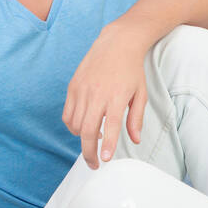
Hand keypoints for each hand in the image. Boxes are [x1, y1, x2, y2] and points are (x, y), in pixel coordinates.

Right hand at [63, 22, 151, 168]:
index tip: (104, 160)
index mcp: (117, 97)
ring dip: (81, 139)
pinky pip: (67, 114)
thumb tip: (135, 140)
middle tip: (94, 164)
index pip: (110, 126)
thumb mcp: (140, 94)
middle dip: (89, 152)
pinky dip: (73, 126)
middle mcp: (97, 94)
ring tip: (94, 140)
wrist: (116, 43)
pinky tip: (83, 126)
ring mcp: (82, 90)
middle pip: (87, 130)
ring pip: (74, 124)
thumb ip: (136, 119)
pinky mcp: (73, 87)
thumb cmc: (131, 70)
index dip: (106, 145)